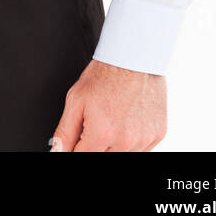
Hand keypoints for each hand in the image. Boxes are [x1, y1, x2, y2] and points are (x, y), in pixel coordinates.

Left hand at [50, 59, 166, 151]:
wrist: (135, 56)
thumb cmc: (105, 74)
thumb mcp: (76, 99)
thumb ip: (65, 132)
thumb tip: (57, 152)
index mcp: (102, 133)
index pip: (83, 158)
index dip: (77, 148)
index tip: (79, 140)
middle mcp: (125, 141)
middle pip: (104, 158)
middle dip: (96, 145)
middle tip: (97, 123)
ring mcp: (144, 139)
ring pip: (123, 155)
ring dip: (115, 144)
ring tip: (113, 118)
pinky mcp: (158, 134)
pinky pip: (142, 149)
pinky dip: (132, 140)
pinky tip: (127, 120)